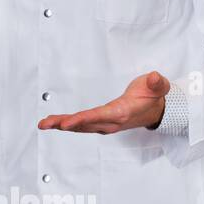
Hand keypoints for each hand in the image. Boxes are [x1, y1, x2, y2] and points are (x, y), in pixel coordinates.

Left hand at [38, 71, 169, 133]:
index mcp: (123, 113)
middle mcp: (112, 122)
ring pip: (80, 126)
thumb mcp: (159, 86)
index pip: (100, 116)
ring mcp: (105, 125)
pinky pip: (81, 125)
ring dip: (61, 125)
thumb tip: (156, 77)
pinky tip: (54, 123)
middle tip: (45, 124)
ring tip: (43, 124)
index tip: (67, 123)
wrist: (156, 110)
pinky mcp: (100, 124)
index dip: (83, 119)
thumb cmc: (153, 96)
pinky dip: (67, 124)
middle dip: (64, 124)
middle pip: (85, 124)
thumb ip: (157, 83)